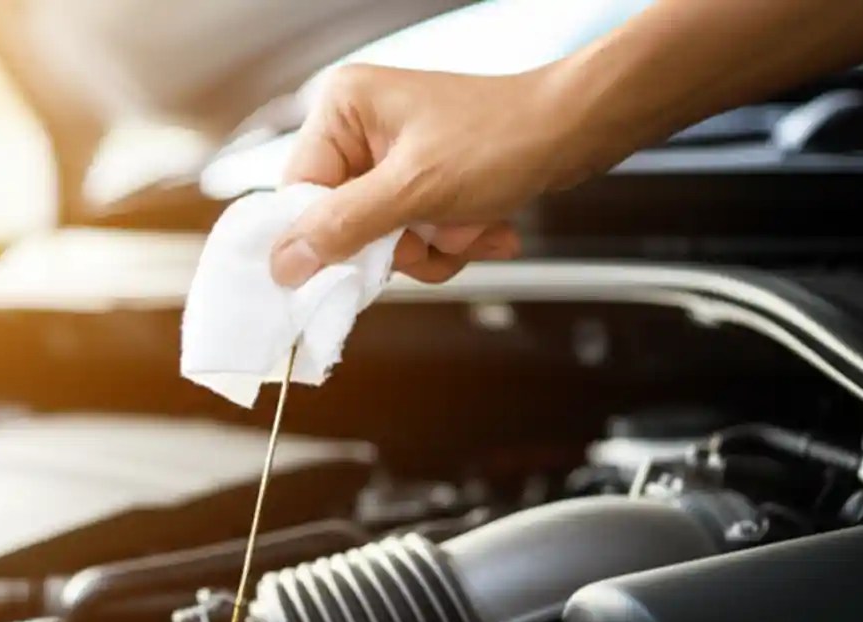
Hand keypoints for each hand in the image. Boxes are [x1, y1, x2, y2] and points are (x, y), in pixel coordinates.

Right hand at [270, 63, 588, 285]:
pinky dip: (450, 241)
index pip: (300, 192)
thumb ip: (343, 229)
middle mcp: (362, 128)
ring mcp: (393, 155)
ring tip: (470, 225)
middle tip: (434, 236)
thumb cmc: (506, 139)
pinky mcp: (423, 179)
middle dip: (399, 244)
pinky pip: (414, 234)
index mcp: (344, 109)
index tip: (348, 271)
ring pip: (383, 238)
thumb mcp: (414, 192)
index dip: (325, 238)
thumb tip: (284, 262)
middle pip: (343, 222)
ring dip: (431, 248)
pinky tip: (485, 225)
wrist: (578, 133)